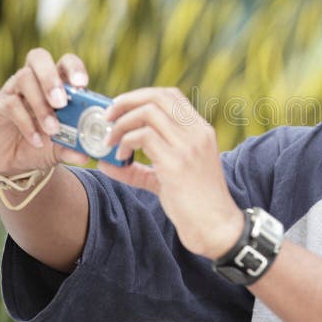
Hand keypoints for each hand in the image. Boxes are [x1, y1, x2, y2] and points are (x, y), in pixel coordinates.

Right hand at [0, 48, 91, 174]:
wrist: (12, 162)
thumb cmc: (43, 145)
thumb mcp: (61, 148)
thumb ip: (73, 148)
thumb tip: (86, 155)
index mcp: (56, 83)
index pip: (64, 62)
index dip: (74, 67)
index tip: (82, 84)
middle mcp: (34, 80)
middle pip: (38, 57)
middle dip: (51, 78)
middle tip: (62, 103)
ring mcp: (14, 90)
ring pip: (24, 78)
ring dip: (40, 104)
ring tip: (53, 129)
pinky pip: (11, 104)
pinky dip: (26, 123)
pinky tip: (37, 141)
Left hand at [98, 87, 242, 259]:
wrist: (216, 226)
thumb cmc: (194, 204)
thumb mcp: (168, 178)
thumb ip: (140, 168)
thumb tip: (106, 163)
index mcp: (201, 130)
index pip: (170, 95)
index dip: (140, 96)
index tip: (121, 110)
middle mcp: (197, 132)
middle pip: (157, 96)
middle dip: (125, 102)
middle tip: (107, 118)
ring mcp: (188, 146)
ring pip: (147, 113)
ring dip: (121, 124)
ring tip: (110, 142)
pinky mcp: (176, 162)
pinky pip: (143, 137)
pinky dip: (125, 142)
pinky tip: (120, 158)